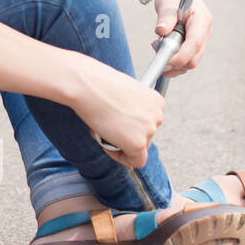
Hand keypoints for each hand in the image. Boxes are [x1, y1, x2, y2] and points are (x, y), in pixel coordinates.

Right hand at [66, 53, 164, 167]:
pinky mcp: (138, 143)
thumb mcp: (121, 91)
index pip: (148, 122)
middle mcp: (157, 115)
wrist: (86, 85)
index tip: (116, 122)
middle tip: (106, 127)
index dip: (130, 124)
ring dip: (120, 144)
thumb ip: (130, 106)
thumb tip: (124, 119)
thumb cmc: (97, 83)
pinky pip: (135, 161)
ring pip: (139, 148)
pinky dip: (120, 157)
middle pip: (145, 135)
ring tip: (102, 131)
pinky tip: (106, 145)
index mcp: (156, 101)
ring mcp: (149, 129)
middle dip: (125, 134)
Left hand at [147, 0, 212, 78]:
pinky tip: (160, 46)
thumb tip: (161, 31)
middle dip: (174, 61)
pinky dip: (172, 58)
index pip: (194, 45)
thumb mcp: (167, 2)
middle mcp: (205, 33)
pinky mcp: (194, 44)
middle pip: (193, 59)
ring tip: (156, 43)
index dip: (180, 56)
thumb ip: (165, 17)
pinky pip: (185, 59)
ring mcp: (201, 40)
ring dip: (172, 61)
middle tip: (155, 49)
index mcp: (202, 21)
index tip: (163, 60)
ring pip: (189, 62)